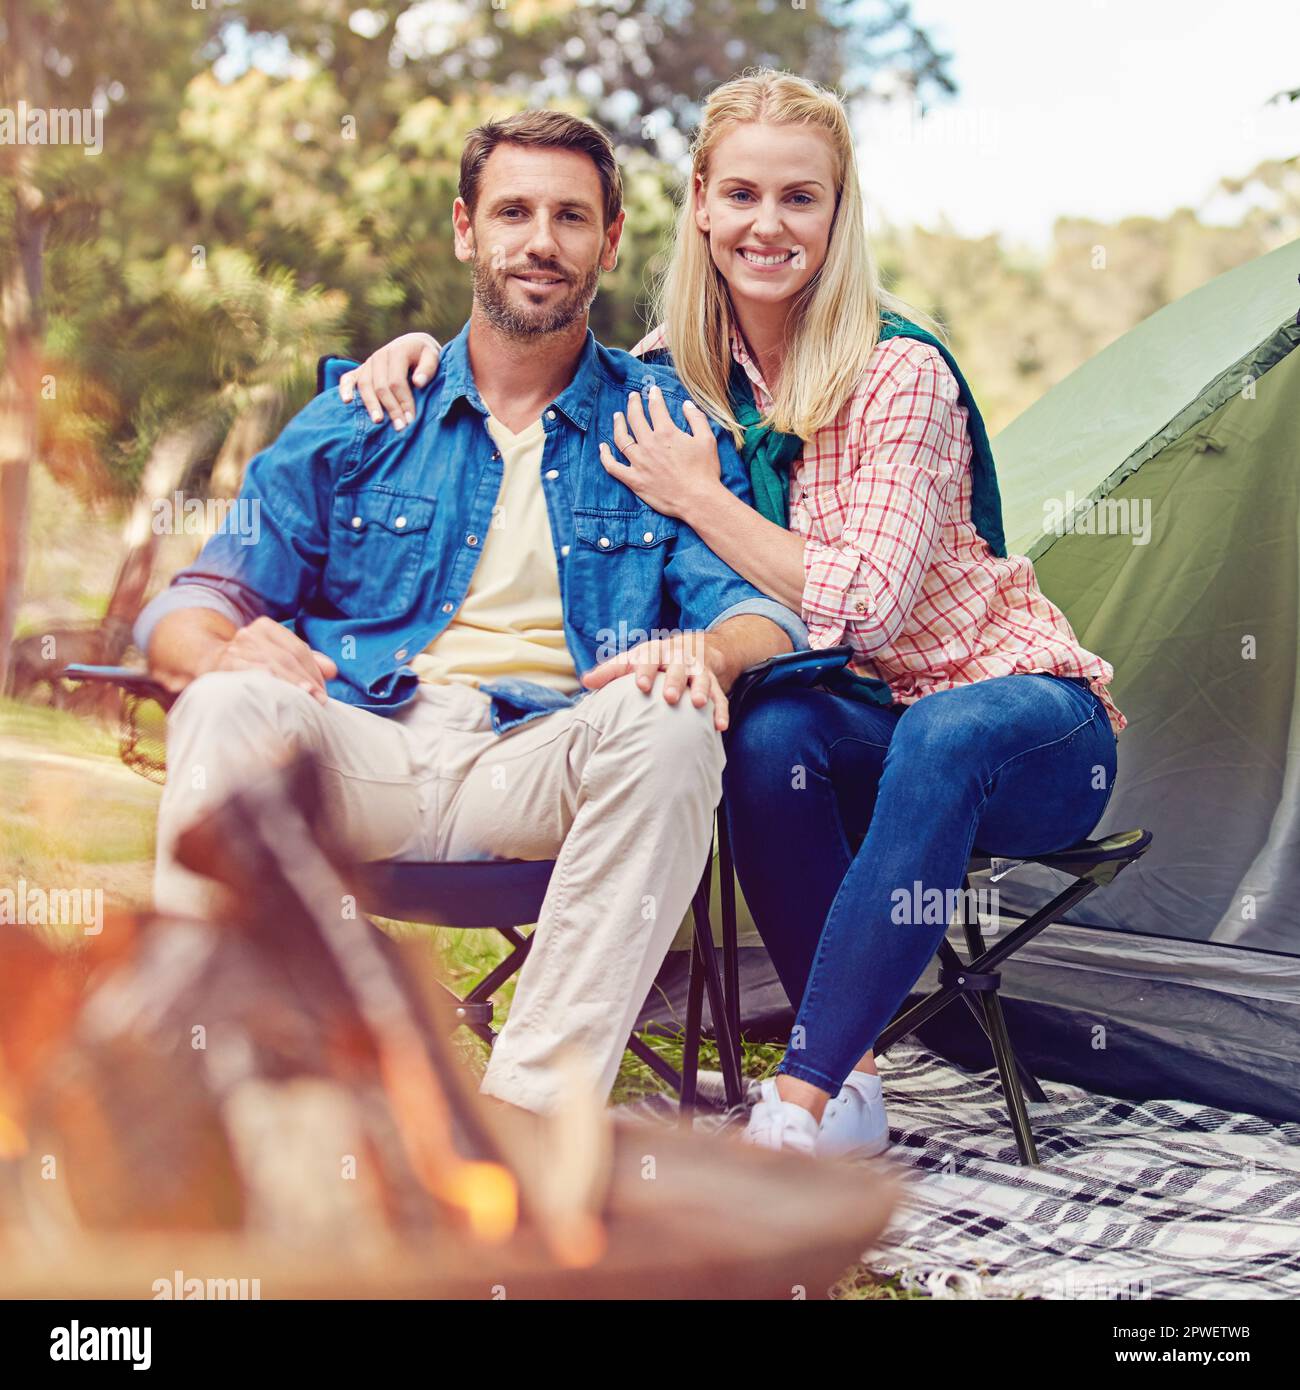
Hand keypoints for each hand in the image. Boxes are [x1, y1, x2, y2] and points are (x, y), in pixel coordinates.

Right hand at [199, 616, 338, 704]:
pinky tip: (276, 695)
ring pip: (270, 667)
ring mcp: (235, 649)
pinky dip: (266, 683)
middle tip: (319, 700)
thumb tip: (333, 669)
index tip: (323, 691)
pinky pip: (249, 675)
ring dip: (291, 685)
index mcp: (265, 627)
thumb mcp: (276, 655)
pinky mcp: (222, 666)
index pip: (298, 649)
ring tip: (306, 699)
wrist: (203, 661)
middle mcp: (249, 634)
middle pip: (286, 658)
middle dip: (306, 680)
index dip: (314, 671)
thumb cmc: (249, 662)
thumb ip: (305, 661)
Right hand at [338, 332, 441, 429]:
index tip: (411, 419)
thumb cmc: (424, 356)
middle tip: (399, 427)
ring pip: (365, 385)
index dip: (404, 401)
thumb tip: (418, 383)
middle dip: (391, 408)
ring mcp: (368, 363)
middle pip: (380, 386)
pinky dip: (344, 389)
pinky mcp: (360, 369)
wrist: (413, 345)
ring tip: (377, 421)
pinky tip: (347, 401)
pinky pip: (348, 378)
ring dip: (371, 404)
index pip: (397, 381)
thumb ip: (428, 368)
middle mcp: (379, 356)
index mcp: (397, 351)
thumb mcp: (433, 356)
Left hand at [580, 632, 728, 730]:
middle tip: (669, 697)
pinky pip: (719, 696)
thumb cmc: (654, 659)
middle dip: (674, 680)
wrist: (695, 647)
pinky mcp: (713, 682)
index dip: (645, 670)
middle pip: (677, 666)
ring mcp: (698, 669)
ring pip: (701, 678)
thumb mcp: (633, 660)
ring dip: (701, 690)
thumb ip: (611, 671)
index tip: (640, 685)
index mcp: (656, 651)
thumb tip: (585, 682)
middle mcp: (678, 657)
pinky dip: (721, 710)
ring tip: (698, 705)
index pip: (649, 658)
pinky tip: (720, 726)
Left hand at [598, 383, 722, 520]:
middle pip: (635, 418)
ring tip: (617, 416)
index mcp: (666, 433)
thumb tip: (687, 404)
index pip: (656, 408)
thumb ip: (696, 418)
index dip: (654, 396)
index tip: (652, 390)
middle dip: (633, 404)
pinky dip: (605, 456)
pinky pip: (613, 466)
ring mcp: (639, 462)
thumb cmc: (705, 471)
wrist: (698, 499)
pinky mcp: (634, 479)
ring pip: (621, 438)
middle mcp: (649, 444)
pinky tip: (603, 448)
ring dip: (618, 424)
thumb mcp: (707, 440)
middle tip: (632, 397)